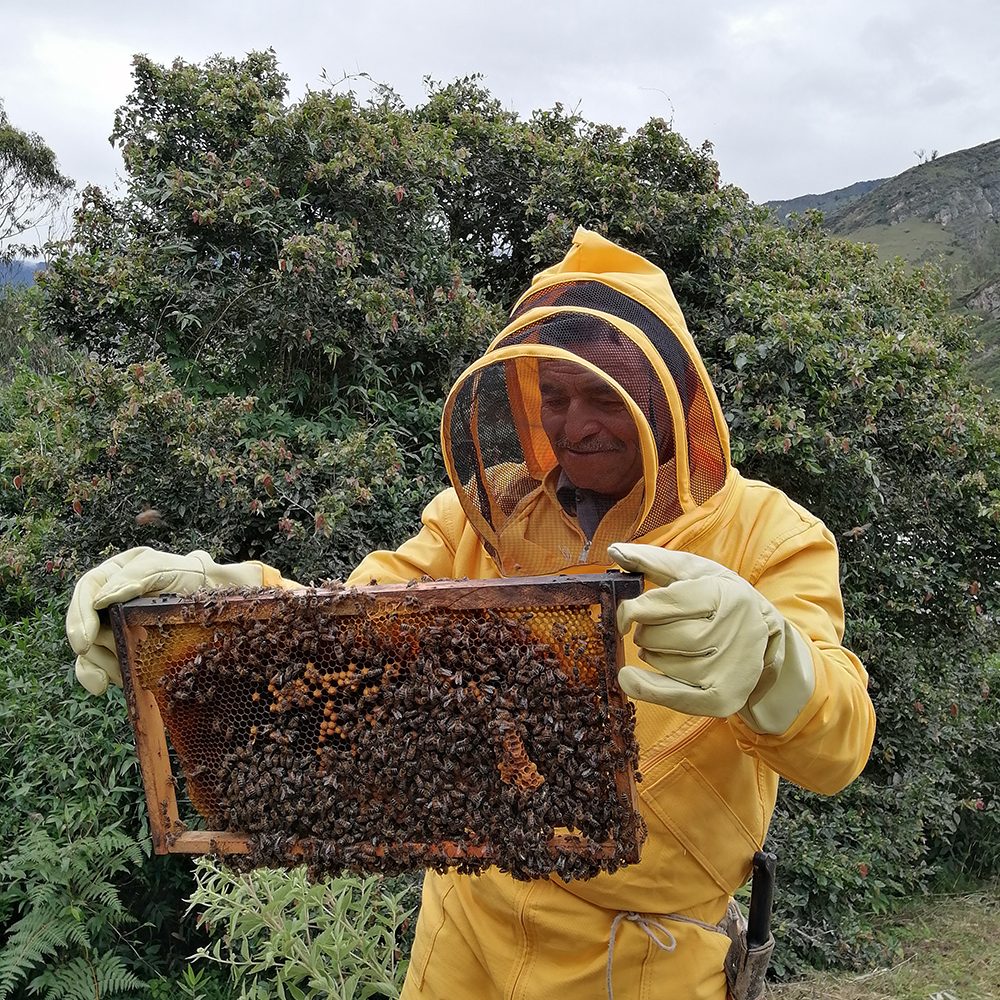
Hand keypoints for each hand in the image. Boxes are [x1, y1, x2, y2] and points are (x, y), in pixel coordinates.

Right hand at [66, 547, 291, 695]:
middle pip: (82, 622)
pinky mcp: (123, 647)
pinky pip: (101, 663)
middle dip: (85, 641)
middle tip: (89, 652)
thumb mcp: (166, 567)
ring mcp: (114, 625)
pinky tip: (104, 685)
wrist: (212, 599)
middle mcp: (108, 600)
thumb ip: (138, 575)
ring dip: (96, 660)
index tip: (85, 638)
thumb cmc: (190, 578)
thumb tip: (103, 598)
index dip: (80, 614)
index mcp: (114, 574)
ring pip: (89, 647)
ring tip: (116, 668)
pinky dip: (98, 675)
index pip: (87, 590)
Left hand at [609, 543, 814, 733]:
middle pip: (660, 636)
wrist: (766, 640)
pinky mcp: (724, 698)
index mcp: (724, 594)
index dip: (633, 610)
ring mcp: (729, 668)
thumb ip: (653, 560)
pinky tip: (630, 678)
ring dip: (651, 655)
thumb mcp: (695, 572)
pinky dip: (644, 688)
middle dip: (645, 633)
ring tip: (666, 646)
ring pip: (663, 663)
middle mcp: (732, 631)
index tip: (624, 615)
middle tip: (653, 630)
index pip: (664, 603)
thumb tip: (614, 550)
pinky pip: (671, 696)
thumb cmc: (722, 600)